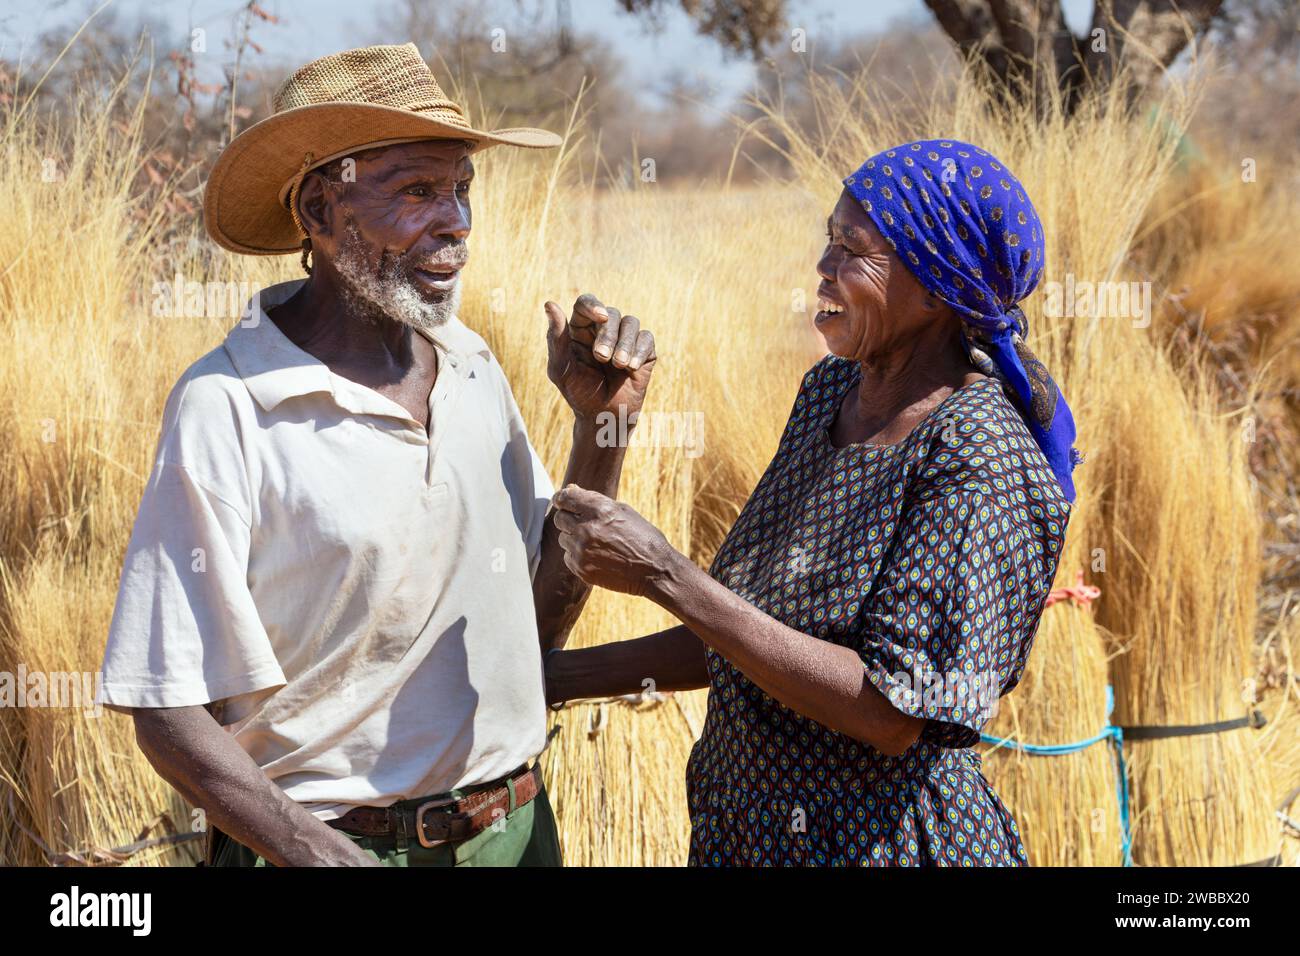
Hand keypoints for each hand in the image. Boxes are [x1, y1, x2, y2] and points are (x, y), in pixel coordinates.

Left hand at [544, 294, 655, 421]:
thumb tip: (549, 304)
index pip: (585, 303)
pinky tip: (632, 368)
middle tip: (602, 358)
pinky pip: (647, 338)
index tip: (600, 317)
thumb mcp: (561, 368)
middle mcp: (603, 329)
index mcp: (580, 329)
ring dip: (625, 343)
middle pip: (610, 313)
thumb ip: (556, 337)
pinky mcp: (644, 350)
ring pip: (630, 322)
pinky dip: (639, 350)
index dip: (593, 305)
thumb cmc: (579, 393)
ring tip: (620, 365)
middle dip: (608, 335)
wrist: (604, 417)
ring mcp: (625, 339)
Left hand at [551, 485, 677, 596]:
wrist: (654, 570)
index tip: (562, 501)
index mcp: (599, 509)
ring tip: (596, 543)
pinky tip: (596, 556)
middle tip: (583, 524)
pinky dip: (578, 555)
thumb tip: (570, 488)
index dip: (561, 498)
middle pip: (560, 518)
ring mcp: (582, 550)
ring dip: (574, 538)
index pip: (565, 497)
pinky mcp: (581, 569)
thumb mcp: (622, 511)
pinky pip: (568, 557)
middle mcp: (587, 528)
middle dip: (568, 519)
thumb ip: (594, 500)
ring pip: (562, 539)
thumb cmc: (641, 536)